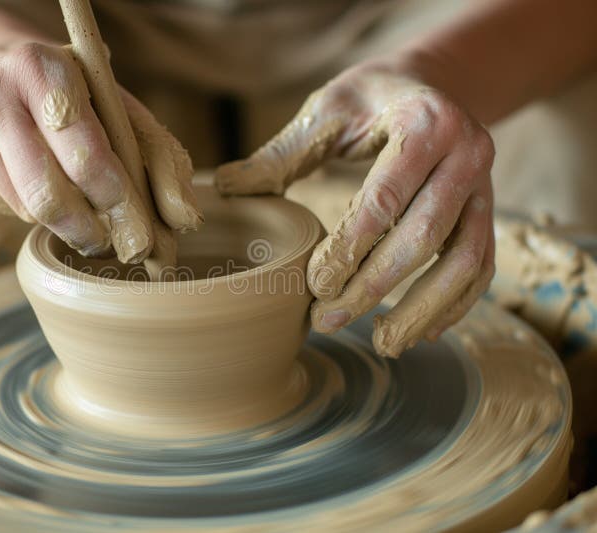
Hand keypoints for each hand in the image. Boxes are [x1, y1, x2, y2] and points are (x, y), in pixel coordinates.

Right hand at [0, 42, 201, 262]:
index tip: (140, 235)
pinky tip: (32, 182)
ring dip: (59, 219)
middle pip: (46, 195)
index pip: (86, 156)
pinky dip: (24, 208)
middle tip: (107, 242)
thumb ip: (161, 162)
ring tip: (75, 202)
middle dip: (86, 231)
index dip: (117, 202)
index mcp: (46, 70)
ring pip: (22, 206)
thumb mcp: (123, 112)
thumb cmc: (75, 97)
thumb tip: (185, 221)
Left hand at [216, 62, 494, 356]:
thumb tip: (226, 188)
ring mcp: (485, 185)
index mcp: (423, 123)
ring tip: (385, 344)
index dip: (350, 248)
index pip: (384, 198)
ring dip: (423, 308)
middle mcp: (466, 153)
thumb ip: (283, 153)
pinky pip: (481, 264)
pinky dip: (456, 303)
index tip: (315, 286)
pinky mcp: (488, 210)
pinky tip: (423, 330)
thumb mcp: (326, 111)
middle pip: (424, 235)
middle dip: (375, 286)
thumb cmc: (369, 100)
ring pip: (464, 259)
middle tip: (328, 321)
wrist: (432, 84)